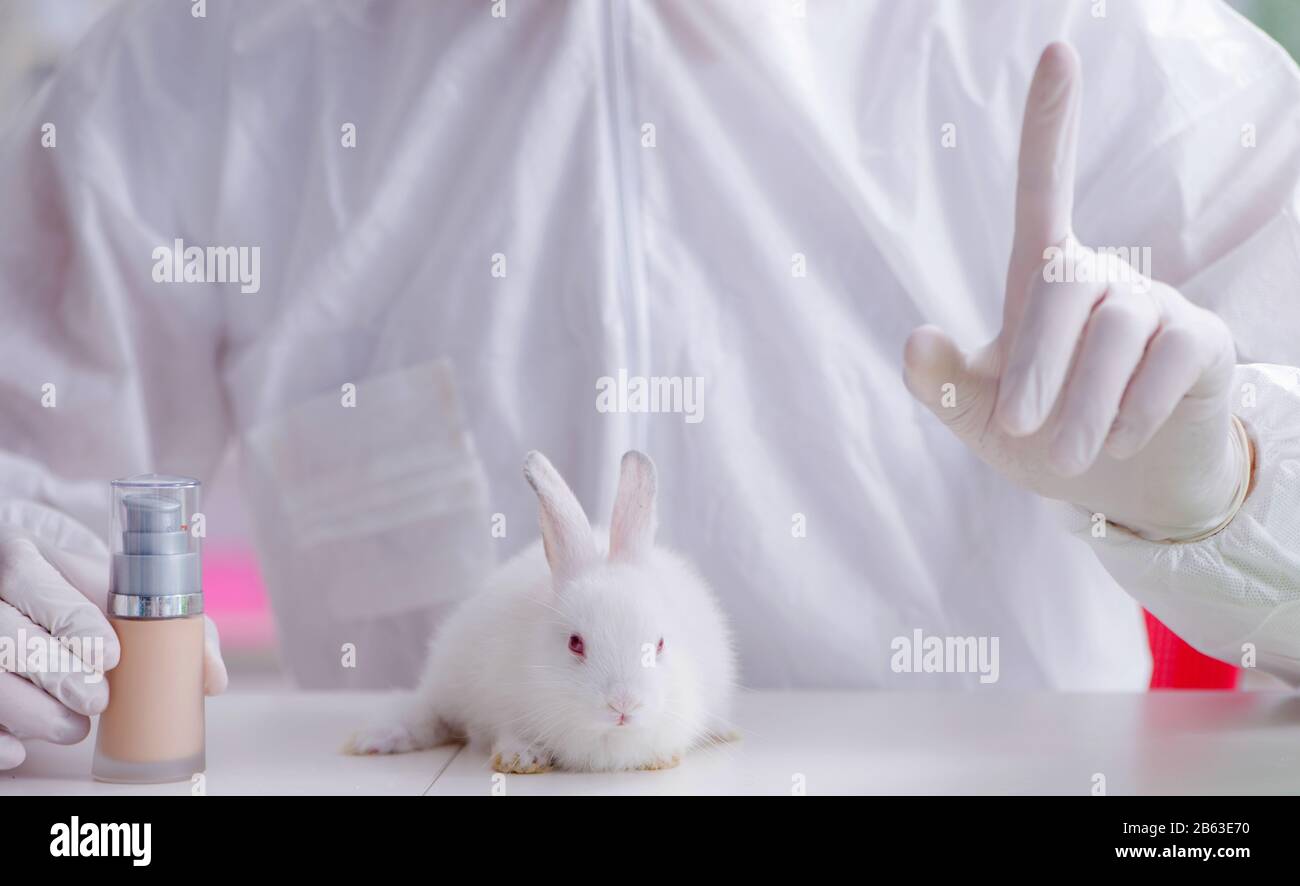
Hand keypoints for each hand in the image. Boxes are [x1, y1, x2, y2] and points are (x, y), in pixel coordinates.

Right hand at [0, 526, 227, 769]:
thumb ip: (173, 623)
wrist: (16, 589)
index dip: (74, 622)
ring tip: (72, 728)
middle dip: (56, 672)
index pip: (37, 582)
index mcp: (23, 557)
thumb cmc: (74, 592)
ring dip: (29, 709)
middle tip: (97, 700)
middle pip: (7, 634)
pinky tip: (18, 750)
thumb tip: (212, 676)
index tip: (109, 656)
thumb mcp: (115, 590)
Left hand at [903, 43, 1246, 541]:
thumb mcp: (979, 416)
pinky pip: (1171, 357)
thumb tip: (916, 339)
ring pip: (1118, 328)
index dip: (1050, 125)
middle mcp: (1101, 276)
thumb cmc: (1042, 436)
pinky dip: (1136, 408)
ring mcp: (1157, 304)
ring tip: (1067, 455)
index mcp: (1043, 278)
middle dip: (1038, 364)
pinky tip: (1120, 438)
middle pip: (1065, 285)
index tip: (1056, 51)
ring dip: (1083, 403)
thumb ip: (942, 383)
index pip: (1046, 188)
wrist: (1117, 486)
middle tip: (1021, 431)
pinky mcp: (1202, 342)